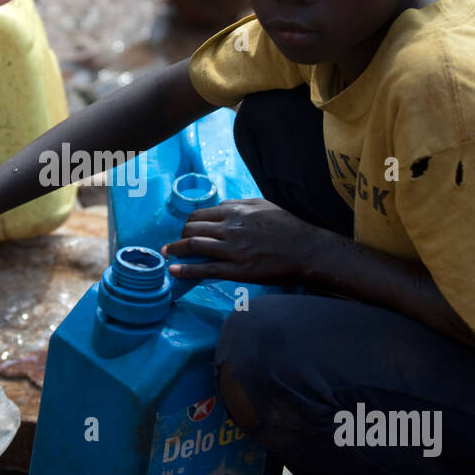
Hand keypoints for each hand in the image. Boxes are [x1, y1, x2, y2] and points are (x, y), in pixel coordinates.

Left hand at [161, 198, 331, 284]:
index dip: (188, 222)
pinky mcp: (238, 270)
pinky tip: (173, 270)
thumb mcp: (263, 205)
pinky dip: (186, 269)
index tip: (185, 229)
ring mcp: (233, 250)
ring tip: (166, 253)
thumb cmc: (288, 226)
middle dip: (179, 235)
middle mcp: (231, 228)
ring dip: (175, 249)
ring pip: (194, 246)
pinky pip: (206, 269)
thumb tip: (220, 207)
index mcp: (236, 212)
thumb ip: (239, 204)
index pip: (200, 215)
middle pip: (192, 228)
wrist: (307, 249)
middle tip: (175, 243)